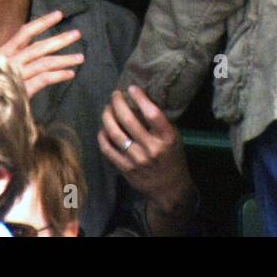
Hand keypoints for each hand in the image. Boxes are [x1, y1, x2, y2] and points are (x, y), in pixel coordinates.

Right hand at [0, 10, 82, 98]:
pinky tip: (70, 73)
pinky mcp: (19, 92)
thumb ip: (13, 55)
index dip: (42, 23)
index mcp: (3, 53)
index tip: (59, 14)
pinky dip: (57, 76)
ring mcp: (14, 77)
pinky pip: (42, 80)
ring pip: (43, 63)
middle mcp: (9, 62)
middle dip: (59, 40)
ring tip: (80, 58)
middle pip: (38, 47)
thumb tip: (33, 45)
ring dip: (64, 59)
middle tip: (77, 34)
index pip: (24, 33)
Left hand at [98, 86, 194, 219]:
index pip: (152, 114)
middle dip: (118, 103)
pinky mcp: (125, 168)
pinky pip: (108, 149)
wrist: (169, 188)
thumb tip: (140, 99)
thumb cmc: (172, 157)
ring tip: (107, 108)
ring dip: (107, 117)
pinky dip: (103, 136)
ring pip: (115, 133)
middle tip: (115, 95)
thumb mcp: (173, 138)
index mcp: (167, 138)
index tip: (131, 88)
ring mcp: (136, 159)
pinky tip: (103, 128)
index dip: (140, 98)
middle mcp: (151, 148)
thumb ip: (159, 123)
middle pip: (129, 120)